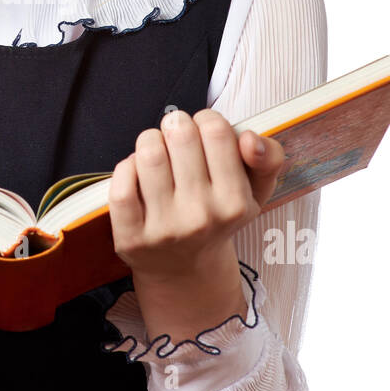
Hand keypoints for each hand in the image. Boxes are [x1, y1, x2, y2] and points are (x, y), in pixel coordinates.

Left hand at [108, 109, 284, 286]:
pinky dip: (126, 168)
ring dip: (149, 142)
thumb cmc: (218, 218)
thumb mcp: (255, 191)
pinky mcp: (131, 238)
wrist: (186, 270)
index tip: (204, 131)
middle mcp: (201, 216)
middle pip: (179, 134)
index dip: (206, 119)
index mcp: (235, 202)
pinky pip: (121, 184)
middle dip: (175, 126)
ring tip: (157, 153)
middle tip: (176, 138)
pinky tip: (137, 174)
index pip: (216, 130)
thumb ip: (268, 157)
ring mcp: (164, 229)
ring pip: (148, 154)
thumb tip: (248, 138)